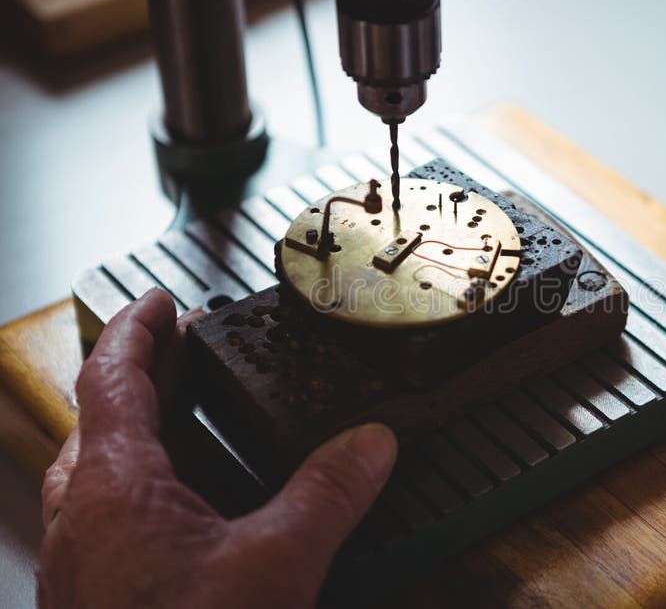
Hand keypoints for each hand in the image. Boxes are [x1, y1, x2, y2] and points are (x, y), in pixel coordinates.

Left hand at [37, 289, 396, 607]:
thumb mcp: (276, 566)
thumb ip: (327, 494)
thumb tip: (370, 444)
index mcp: (114, 489)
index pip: (113, 377)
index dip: (137, 328)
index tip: (157, 299)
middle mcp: (83, 519)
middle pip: (100, 418)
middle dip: (140, 374)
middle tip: (180, 349)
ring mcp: (82, 563)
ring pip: (96, 469)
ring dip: (133, 429)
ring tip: (181, 414)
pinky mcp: (95, 597)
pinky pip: (107, 515)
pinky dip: (141, 485)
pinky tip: (182, 510)